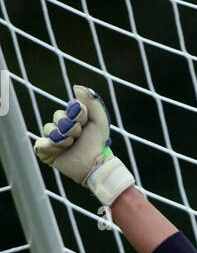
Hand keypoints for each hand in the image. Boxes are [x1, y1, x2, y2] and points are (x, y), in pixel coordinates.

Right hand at [34, 84, 133, 206]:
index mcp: (75, 120)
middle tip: (78, 134)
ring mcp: (55, 140)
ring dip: (62, 136)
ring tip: (71, 143)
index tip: (84, 121)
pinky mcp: (49, 153)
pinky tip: (61, 149)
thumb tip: (76, 88)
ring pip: (49, 128)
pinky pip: (41, 143)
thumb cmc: (98, 144)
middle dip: (70, 125)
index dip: (77, 113)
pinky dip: (50, 145)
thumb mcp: (99, 120)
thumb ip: (92, 102)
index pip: (70, 108)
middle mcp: (63, 128)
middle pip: (58, 116)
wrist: (95, 165)